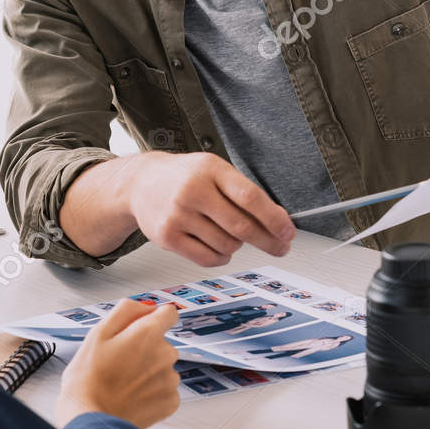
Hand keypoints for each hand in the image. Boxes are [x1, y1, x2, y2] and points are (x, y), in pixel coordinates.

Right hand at [54, 300, 181, 428]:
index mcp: (148, 334)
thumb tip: (146, 307)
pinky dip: (152, 391)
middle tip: (118, 362)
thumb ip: (126, 311)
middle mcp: (165, 354)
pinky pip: (165, 389)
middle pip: (162, 342)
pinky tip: (132, 396)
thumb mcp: (97, 333)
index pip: (168, 313)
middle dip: (145, 348)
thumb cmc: (88, 379)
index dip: (153, 318)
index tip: (140, 328)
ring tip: (122, 382)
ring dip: (148, 371)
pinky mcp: (171, 402)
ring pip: (163, 367)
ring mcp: (170, 379)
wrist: (90, 420)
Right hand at [123, 151, 294, 267]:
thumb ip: (242, 193)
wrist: (141, 182)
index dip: (273, 218)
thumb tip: (277, 222)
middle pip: (241, 226)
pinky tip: (219, 248)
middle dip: (267, 241)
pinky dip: (221, 257)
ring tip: (230, 234)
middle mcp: (193, 191)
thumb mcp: (214, 171)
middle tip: (280, 248)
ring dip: (237, 245)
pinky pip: (207, 259)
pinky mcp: (167, 237)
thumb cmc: (185, 177)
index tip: (288, 232)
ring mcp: (178, 215)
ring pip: (226, 245)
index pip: (249, 197)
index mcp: (210, 169)